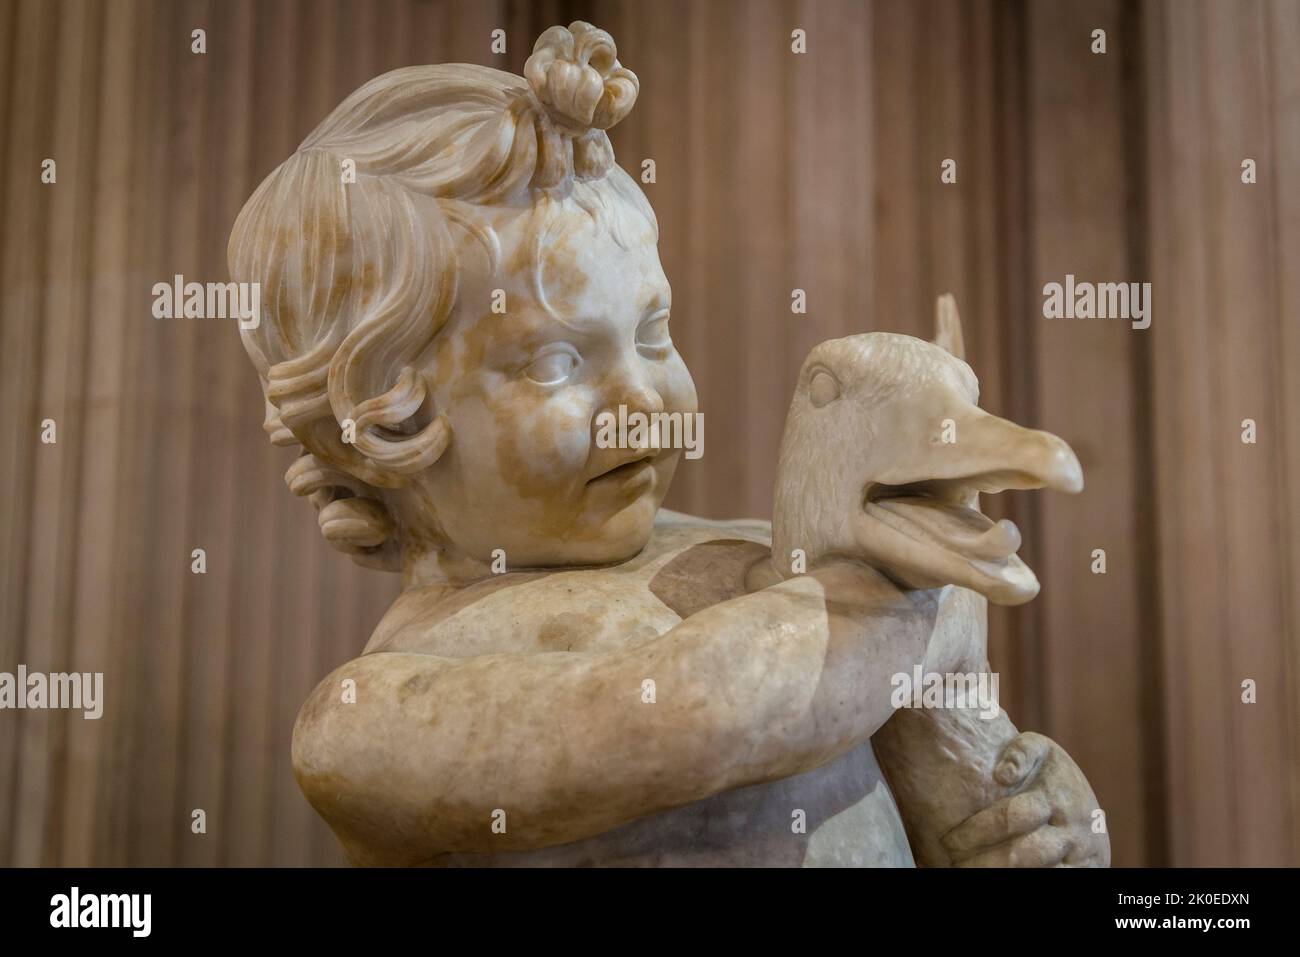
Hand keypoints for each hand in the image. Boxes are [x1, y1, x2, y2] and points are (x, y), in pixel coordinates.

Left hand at [939, 731, 1110, 866]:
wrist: (1092, 811)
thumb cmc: (1052, 775)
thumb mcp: (1042, 750)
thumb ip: (1021, 752)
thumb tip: (1003, 774)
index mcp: (1056, 795)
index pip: (1011, 817)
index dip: (976, 831)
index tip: (948, 840)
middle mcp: (1072, 827)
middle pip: (1021, 853)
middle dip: (982, 861)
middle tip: (954, 860)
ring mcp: (1081, 853)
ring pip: (1037, 872)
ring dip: (1000, 873)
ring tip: (967, 871)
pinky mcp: (1088, 870)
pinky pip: (1057, 879)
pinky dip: (1027, 878)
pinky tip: (997, 876)